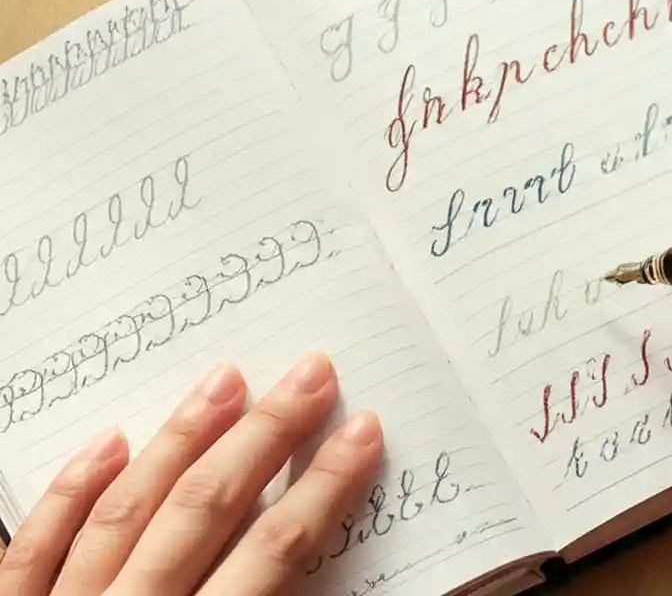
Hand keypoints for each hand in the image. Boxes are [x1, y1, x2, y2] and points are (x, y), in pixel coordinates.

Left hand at [0, 352, 381, 595]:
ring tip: (226, 379)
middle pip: (208, 509)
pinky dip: (71, 495)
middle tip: (311, 373)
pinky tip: (108, 443)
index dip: (325, 486)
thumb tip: (347, 570)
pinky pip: (35, 548)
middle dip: (266, 436)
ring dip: (183, 440)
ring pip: (127, 511)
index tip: (362, 432)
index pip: (277, 551)